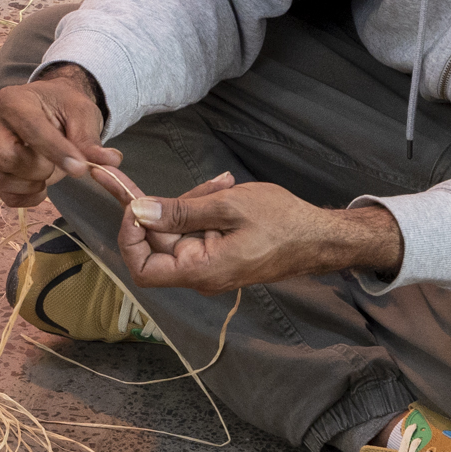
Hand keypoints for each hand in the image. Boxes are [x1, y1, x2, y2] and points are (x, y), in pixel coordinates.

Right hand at [0, 63, 122, 207]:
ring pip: (0, 177)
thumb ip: (90, 138)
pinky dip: (24, 198)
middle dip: (39, 168)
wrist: (49, 109)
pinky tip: (41, 188)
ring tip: (49, 173)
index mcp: (13, 101)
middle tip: (58, 164)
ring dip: (31, 184)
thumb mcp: (82, 112)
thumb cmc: (63, 106)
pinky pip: (2, 193)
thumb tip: (109, 161)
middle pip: (8, 157)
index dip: (56, 151)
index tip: (80, 168)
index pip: (31, 130)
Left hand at [115, 181, 402, 293]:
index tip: (135, 205)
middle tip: (160, 177)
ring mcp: (210, 265)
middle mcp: (201, 274)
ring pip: (178, 232)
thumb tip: (139, 212)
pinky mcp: (219, 253)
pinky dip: (202, 207)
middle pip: (158, 244)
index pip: (142, 268)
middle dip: (158, 208)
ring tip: (219, 183)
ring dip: (189, 202)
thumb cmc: (283, 222)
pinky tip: (224, 187)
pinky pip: (197, 231)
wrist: (321, 237)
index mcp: (200, 270)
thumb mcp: (229, 207)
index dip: (130, 237)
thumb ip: (181, 211)